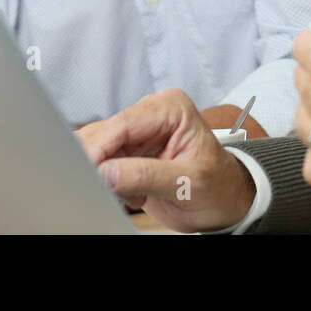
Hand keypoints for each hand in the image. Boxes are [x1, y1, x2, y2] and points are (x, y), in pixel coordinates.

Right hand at [77, 89, 256, 232]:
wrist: (225, 202)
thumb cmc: (219, 187)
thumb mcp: (188, 183)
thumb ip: (146, 175)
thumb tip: (107, 172)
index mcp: (171, 108)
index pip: (122, 124)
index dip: (98, 149)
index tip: (85, 173)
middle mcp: (152, 113)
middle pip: (104, 134)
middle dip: (98, 163)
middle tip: (102, 190)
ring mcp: (139, 132)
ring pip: (98, 149)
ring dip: (104, 175)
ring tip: (134, 195)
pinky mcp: (129, 152)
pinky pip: (103, 164)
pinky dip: (109, 183)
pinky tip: (134, 195)